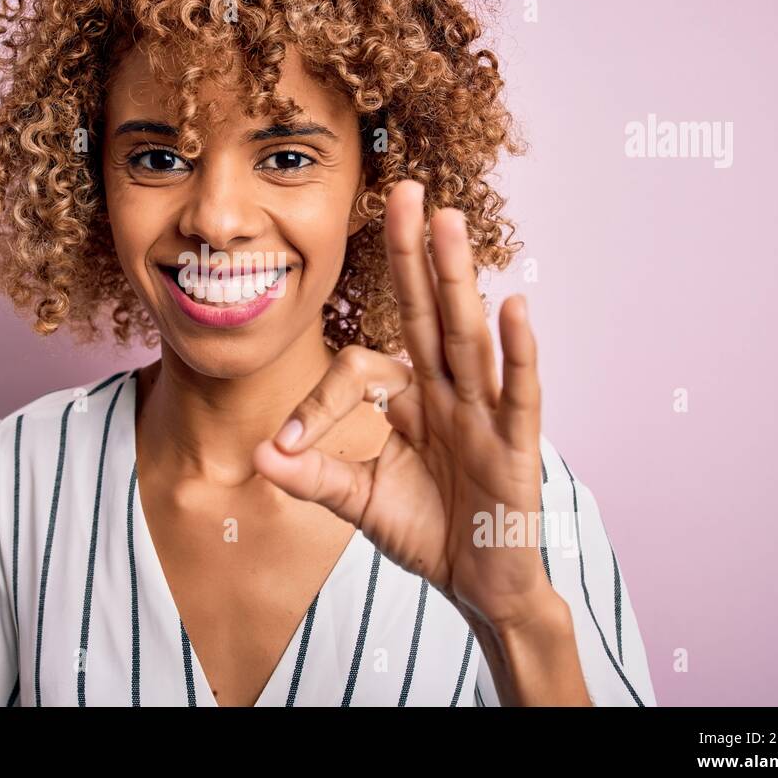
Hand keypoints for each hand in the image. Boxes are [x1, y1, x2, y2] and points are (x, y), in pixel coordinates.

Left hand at [252, 179, 554, 632]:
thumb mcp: (359, 504)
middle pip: (425, 313)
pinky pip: (517, 391)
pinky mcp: (515, 445)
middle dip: (412, 254)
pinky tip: (513, 306)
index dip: (321, 403)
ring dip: (457, 278)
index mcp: (408, 401)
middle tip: (402, 190)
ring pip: (468, 335)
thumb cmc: (426, 532)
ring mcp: (483, 414)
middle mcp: (446, 394)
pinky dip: (517, 351)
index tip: (287, 447)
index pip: (362, 369)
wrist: (479, 587)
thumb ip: (315, 478)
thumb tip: (260, 454)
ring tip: (448, 221)